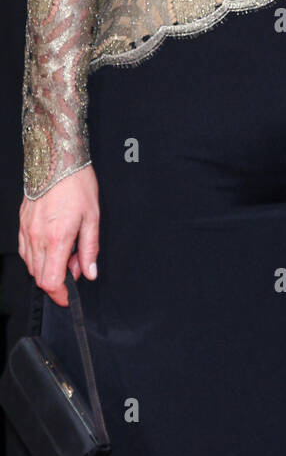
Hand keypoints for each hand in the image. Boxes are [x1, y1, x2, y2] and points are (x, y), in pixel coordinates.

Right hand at [19, 166, 99, 307]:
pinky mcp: (22, 223)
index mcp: (56, 238)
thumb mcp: (93, 217)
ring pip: (31, 265)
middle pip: (39, 277)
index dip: (60, 295)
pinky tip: (52, 244)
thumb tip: (90, 273)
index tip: (69, 297)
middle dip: (57, 281)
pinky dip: (37, 256)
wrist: (57, 159)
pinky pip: (25, 251)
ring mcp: (26, 230)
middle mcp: (37, 237)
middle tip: (75, 266)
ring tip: (66, 251)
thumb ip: (90, 249)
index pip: (51, 281)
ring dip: (47, 268)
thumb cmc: (76, 184)